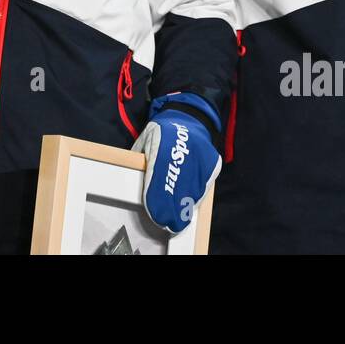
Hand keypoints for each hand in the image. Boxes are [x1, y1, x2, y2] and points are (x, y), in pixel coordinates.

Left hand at [133, 91, 221, 233]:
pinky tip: (189, 207)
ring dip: (185, 207)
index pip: (160, 176)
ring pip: (192, 189)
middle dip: (172, 209)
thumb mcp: (145, 141)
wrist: (188, 119)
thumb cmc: (161, 133)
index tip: (157, 216)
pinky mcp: (211, 162)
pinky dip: (195, 197)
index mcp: (162, 144)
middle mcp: (184, 152)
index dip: (159, 198)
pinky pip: (203, 185)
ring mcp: (200, 158)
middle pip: (178, 187)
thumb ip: (140, 161)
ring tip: (178, 222)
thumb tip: (132, 182)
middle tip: (168, 225)